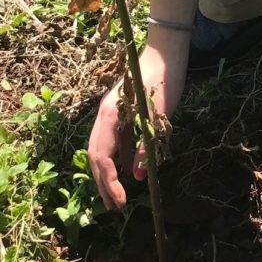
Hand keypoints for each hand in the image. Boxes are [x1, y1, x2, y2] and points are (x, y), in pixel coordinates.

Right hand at [88, 40, 186, 210]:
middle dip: (103, 184)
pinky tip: (127, 172)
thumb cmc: (163, 80)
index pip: (102, 157)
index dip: (109, 183)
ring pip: (102, 150)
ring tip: (116, 197)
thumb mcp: (158, 116)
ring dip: (107, 175)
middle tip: (114, 208)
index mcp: (110, 116)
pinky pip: (114, 142)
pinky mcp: (120, 113)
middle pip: (96, 156)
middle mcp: (104, 116)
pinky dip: (117, 159)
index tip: (120, 203)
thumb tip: (136, 177)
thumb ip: (145, 145)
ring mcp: (110, 114)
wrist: (165, 53)